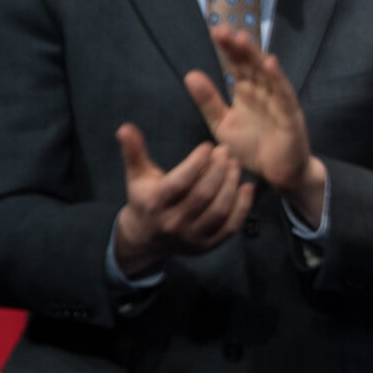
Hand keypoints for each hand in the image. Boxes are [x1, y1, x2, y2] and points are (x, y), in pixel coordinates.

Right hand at [111, 124, 254, 275]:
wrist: (145, 238)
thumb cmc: (145, 199)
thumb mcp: (137, 176)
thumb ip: (134, 151)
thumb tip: (125, 127)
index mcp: (155, 204)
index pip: (180, 183)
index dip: (196, 163)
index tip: (208, 146)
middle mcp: (173, 223)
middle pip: (203, 195)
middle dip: (218, 170)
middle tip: (226, 152)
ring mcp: (192, 237)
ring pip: (219, 210)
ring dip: (231, 186)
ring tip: (235, 166)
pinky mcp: (208, 245)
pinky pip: (231, 226)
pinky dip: (243, 207)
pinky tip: (247, 187)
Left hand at [187, 27, 326, 222]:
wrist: (279, 174)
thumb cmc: (254, 148)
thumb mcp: (222, 124)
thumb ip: (208, 101)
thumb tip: (190, 74)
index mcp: (247, 93)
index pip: (237, 66)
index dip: (227, 50)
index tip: (215, 32)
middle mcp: (263, 93)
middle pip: (251, 65)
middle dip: (238, 48)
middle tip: (224, 30)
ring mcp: (279, 102)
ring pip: (267, 74)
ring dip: (256, 57)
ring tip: (243, 40)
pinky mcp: (290, 116)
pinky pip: (284, 95)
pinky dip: (278, 78)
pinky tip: (271, 64)